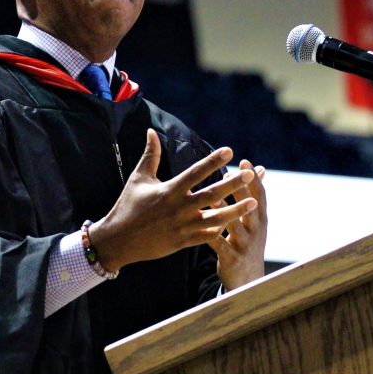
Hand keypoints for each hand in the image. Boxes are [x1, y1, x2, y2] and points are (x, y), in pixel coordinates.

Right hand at [88, 129, 258, 272]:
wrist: (119, 240)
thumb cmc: (128, 206)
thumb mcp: (138, 178)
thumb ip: (150, 155)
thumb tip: (151, 131)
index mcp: (169, 190)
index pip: (196, 172)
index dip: (213, 161)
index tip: (229, 151)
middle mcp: (179, 208)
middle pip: (211, 195)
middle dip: (232, 184)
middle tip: (250, 174)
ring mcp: (182, 227)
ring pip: (215, 218)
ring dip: (236, 210)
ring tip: (254, 201)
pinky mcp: (183, 242)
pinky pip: (207, 236)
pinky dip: (221, 230)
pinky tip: (235, 224)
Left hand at [209, 160, 266, 290]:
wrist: (249, 280)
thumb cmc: (248, 242)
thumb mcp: (255, 220)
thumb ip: (253, 195)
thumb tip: (260, 168)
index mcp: (261, 218)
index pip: (260, 195)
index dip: (253, 178)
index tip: (244, 162)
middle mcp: (256, 230)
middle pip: (249, 206)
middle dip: (241, 190)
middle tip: (230, 174)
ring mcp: (245, 244)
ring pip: (234, 224)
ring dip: (224, 210)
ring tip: (213, 196)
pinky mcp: (232, 258)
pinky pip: (219, 244)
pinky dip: (210, 233)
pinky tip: (198, 224)